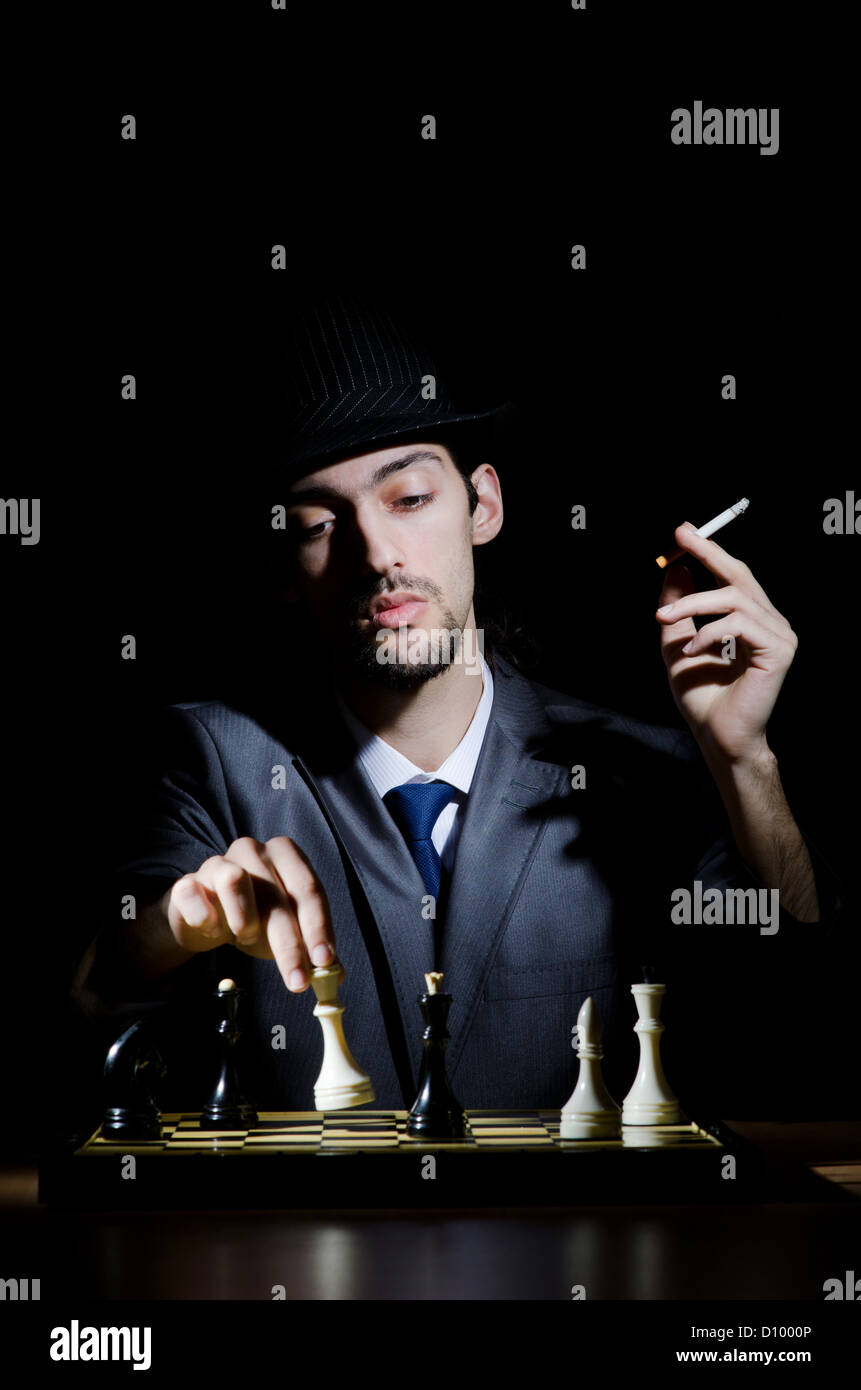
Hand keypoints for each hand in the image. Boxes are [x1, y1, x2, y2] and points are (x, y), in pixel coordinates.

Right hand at [166, 836, 335, 992]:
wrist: (203, 917)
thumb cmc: (253, 918)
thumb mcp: (287, 931)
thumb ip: (311, 950)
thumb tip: (334, 976)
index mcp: (286, 855)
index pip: (309, 889)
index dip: (318, 927)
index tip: (324, 961)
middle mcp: (253, 850)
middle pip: (276, 896)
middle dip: (290, 945)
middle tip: (297, 981)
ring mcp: (218, 862)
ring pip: (235, 880)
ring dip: (245, 919)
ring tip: (246, 935)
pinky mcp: (187, 882)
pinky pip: (193, 894)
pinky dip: (206, 918)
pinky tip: (213, 929)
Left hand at [655, 522, 797, 765]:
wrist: (717, 736)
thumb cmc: (702, 698)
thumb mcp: (678, 645)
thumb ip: (678, 610)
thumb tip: (676, 569)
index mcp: (752, 620)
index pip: (734, 577)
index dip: (710, 551)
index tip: (682, 532)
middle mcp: (771, 623)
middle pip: (740, 575)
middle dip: (707, 552)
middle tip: (679, 539)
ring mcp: (779, 635)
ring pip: (733, 597)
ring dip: (692, 604)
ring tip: (664, 618)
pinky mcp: (779, 650)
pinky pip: (738, 624)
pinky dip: (707, 633)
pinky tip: (693, 651)